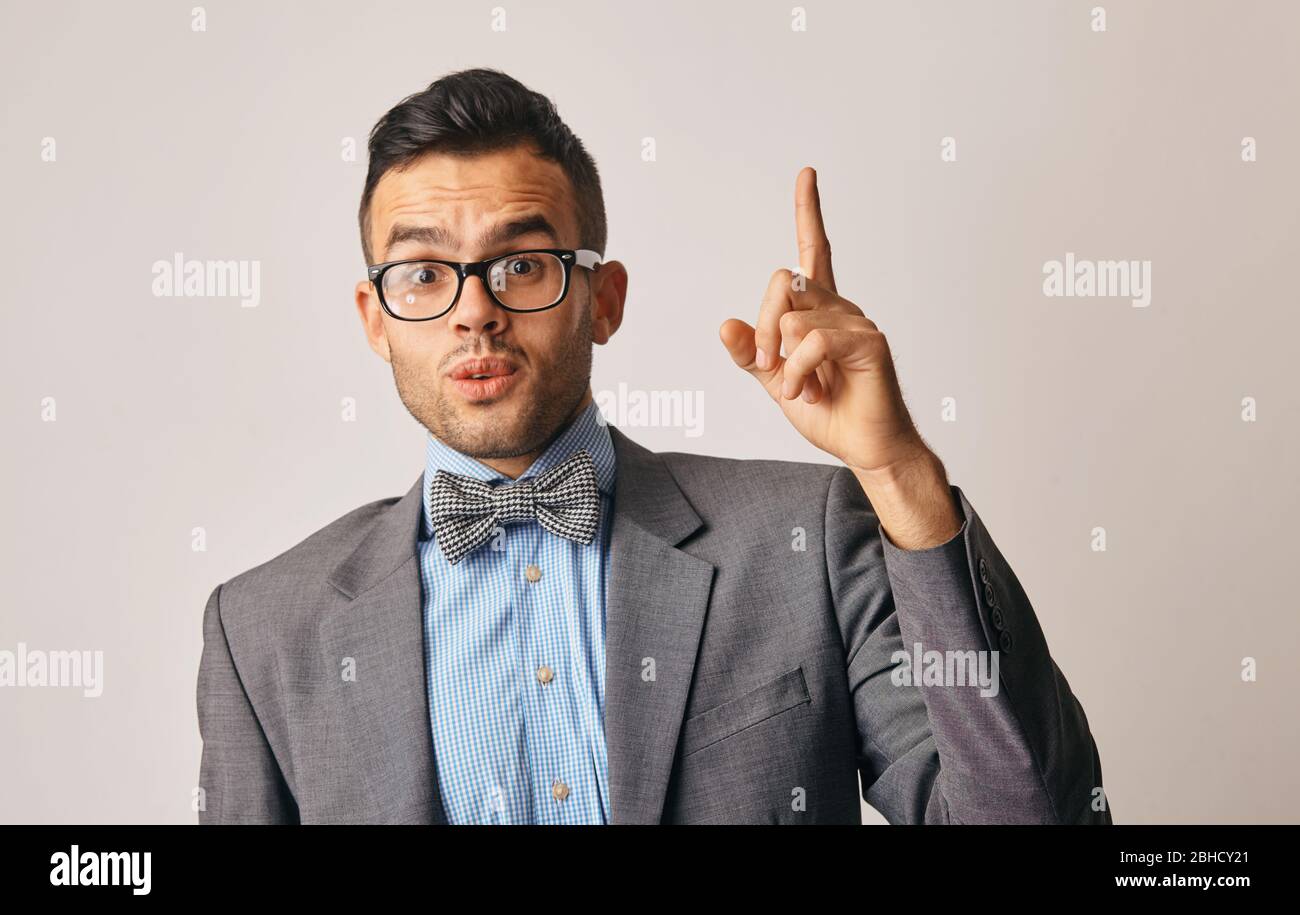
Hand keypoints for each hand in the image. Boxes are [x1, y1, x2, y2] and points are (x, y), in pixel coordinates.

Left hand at [719, 167, 960, 547]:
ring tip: (805, 391)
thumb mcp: (775, 381)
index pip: (813, 250)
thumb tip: (726, 324)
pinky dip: (799, 373)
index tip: (807, 174)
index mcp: (819, 312)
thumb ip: (752, 353)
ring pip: (792, 318)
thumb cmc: (829, 413)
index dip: (808, 211)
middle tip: (770, 367)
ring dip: (784, 365)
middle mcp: (840, 307)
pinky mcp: (867, 341)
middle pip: (782, 283)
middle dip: (763, 329)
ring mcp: (856, 321)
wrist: (864, 447)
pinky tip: (812, 393)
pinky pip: (812, 341)